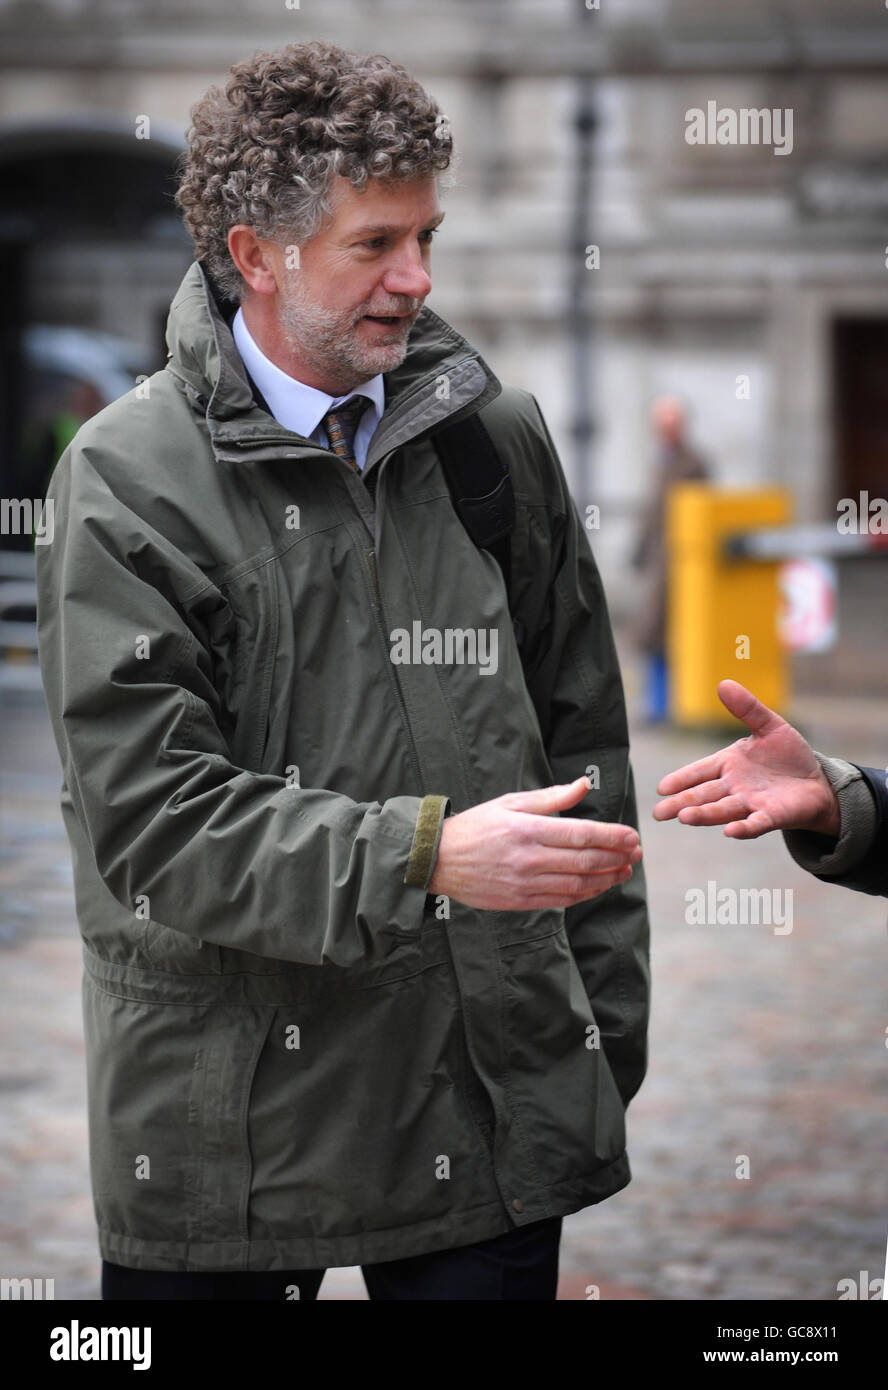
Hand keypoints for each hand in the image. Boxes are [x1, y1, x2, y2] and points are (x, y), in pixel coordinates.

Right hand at [427, 776, 641, 910]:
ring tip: (625, 870)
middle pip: (585, 860)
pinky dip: (586, 894)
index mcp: (527, 829)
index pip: (580, 834)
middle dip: (616, 857)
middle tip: (636, 853)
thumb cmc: (476, 826)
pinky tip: (600, 885)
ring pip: (578, 884)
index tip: (633, 836)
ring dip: (607, 878)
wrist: (439, 860)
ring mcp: (525, 883)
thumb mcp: (510, 803)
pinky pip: (562, 900)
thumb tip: (584, 785)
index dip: (612, 837)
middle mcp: (529, 858)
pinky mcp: (520, 901)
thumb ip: (551, 798)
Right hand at [652, 679, 840, 839]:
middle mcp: (734, 787)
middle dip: (681, 803)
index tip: (662, 788)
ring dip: (705, 814)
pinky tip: (730, 832)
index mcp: (728, 764)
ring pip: (723, 810)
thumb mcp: (769, 725)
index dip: (681, 779)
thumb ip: (747, 708)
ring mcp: (752, 803)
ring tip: (685, 817)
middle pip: (703, 796)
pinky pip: (756, 823)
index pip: (699, 771)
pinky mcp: (773, 816)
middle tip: (659, 813)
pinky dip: (743, 828)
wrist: (817, 782)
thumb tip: (723, 683)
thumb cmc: (788, 756)